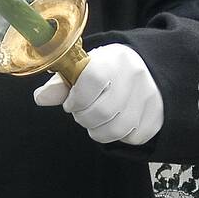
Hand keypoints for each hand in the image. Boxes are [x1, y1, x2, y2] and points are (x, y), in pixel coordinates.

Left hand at [32, 44, 163, 145]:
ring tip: (95, 122)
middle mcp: (136, 76)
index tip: (71, 103)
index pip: (93, 80)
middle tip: (81, 113)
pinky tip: (114, 123)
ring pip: (117, 129)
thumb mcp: (84, 68)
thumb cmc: (107, 70)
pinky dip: (118, 136)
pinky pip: (133, 138)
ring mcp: (150, 97)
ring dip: (98, 131)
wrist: (145, 69)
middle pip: (103, 112)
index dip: (76, 98)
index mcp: (113, 59)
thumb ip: (61, 83)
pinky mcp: (158, 116)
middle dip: (84, 118)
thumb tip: (41, 98)